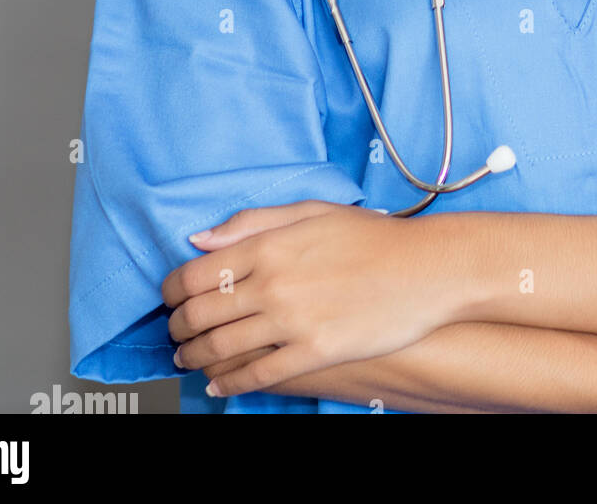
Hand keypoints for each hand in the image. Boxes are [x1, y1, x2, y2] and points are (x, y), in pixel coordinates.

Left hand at [161, 199, 452, 396]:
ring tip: (189, 359)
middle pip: (201, 314)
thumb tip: (200, 240)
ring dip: (195, 358)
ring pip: (221, 348)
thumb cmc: (373, 236)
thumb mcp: (312, 211)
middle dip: (178, 328)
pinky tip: (219, 385)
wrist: (425, 268)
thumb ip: (253, 221)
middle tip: (176, 333)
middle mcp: (273, 284)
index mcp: (270, 245)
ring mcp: (293, 321)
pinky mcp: (314, 352)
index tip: (171, 299)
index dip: (172, 291)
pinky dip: (229, 383)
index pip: (195, 274)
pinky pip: (257, 375)